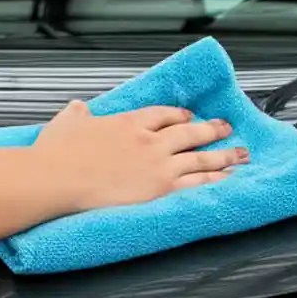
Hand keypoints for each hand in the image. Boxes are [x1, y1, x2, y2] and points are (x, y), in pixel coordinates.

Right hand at [34, 101, 247, 212]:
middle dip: (212, 129)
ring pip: (201, 157)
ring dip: (225, 154)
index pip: (163, 114)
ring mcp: (158, 165)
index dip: (180, 114)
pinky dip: (216, 179)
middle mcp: (149, 141)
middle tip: (227, 127)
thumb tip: (79, 108)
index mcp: (128, 123)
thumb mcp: (66, 123)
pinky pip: (197, 182)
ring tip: (241, 153)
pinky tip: (229, 178)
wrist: (55, 179)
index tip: (190, 115)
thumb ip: (78, 115)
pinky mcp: (161, 189)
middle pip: (190, 131)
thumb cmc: (55, 154)